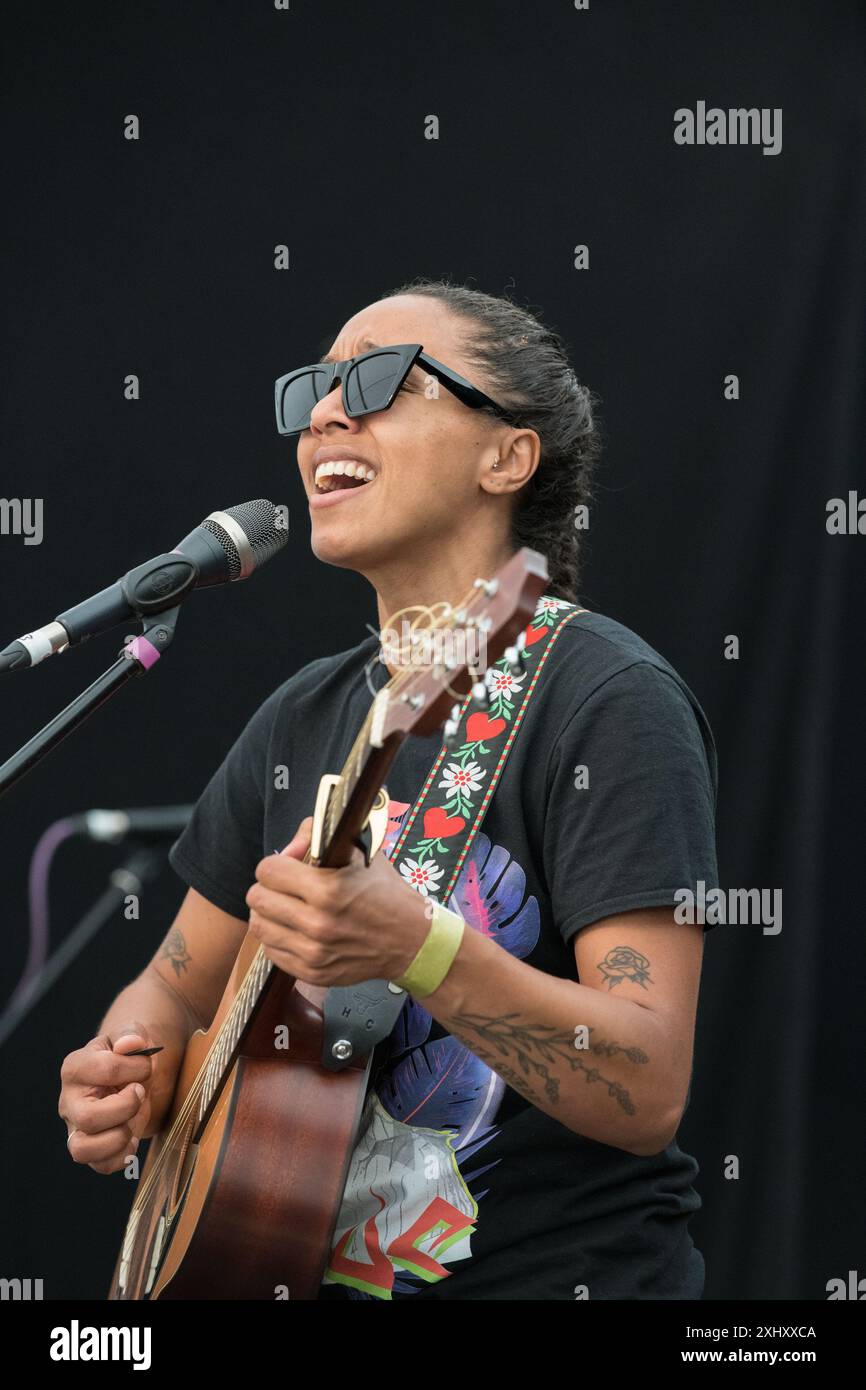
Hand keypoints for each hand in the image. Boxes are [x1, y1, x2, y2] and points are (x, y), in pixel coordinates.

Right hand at [59, 1024, 157, 1173]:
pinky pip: (100, 1165)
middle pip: (88, 1118)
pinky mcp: (90, 1148)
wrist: (134, 1074)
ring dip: (119, 1137)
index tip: (146, 1065)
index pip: (104, 1069)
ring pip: (82, 1150)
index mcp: (75, 1067)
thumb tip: (130, 1044)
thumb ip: (131, 1034)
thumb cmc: (130, 1055)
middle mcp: (68, 1100)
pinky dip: (122, 1156)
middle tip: (141, 1092)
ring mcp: (75, 1127)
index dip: (136, 1068)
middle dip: (126, 1107)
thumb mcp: (132, 1034)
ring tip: (133, 1119)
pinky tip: (133, 1136)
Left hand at [245, 816, 430, 986]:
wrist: (410, 941)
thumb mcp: (360, 850)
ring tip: (287, 908)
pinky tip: (296, 930)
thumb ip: (316, 836)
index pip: (268, 871)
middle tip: (283, 888)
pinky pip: (271, 952)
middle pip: (257, 899)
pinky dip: (279, 938)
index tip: (286, 867)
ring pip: (259, 926)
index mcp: (328, 889)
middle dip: (268, 887)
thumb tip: (287, 850)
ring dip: (270, 913)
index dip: (275, 864)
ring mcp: (313, 952)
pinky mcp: (311, 973)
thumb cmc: (385, 892)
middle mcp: (317, 923)